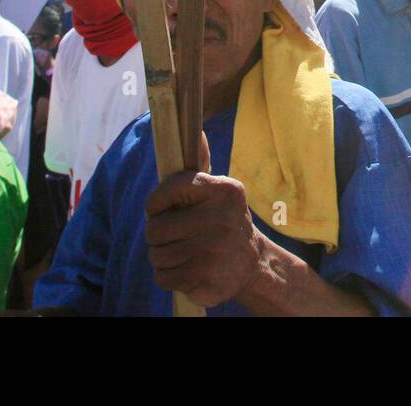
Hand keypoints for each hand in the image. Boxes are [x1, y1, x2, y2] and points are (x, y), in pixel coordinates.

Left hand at [144, 132, 263, 309]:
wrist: (254, 264)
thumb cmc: (225, 221)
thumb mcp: (219, 193)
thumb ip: (200, 165)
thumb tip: (196, 132)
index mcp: (224, 190)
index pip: (170, 189)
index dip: (156, 202)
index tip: (160, 210)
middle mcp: (221, 218)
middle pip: (156, 227)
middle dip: (158, 234)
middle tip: (174, 235)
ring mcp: (214, 250)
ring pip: (156, 253)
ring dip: (162, 256)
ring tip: (181, 253)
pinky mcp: (206, 278)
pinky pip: (163, 276)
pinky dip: (168, 275)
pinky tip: (186, 270)